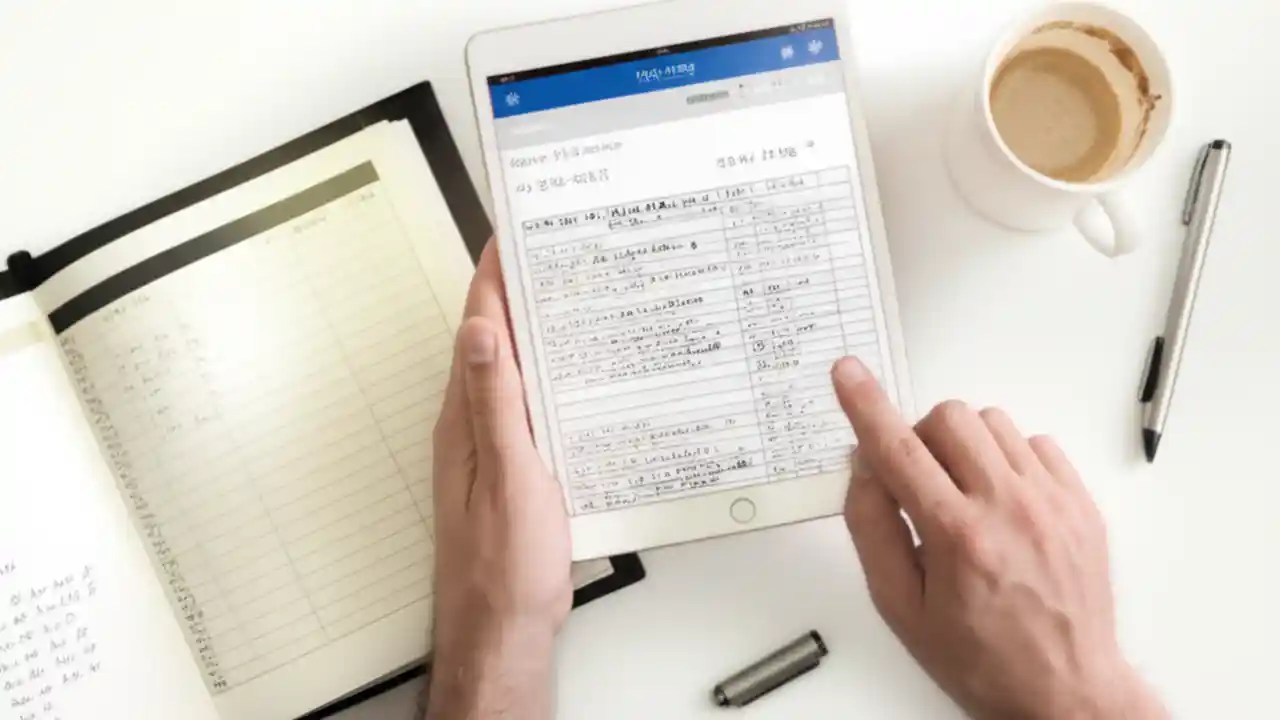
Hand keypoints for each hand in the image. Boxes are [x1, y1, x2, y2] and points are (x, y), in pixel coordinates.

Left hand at [426, 243, 571, 719]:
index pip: (478, 327)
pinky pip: (533, 407)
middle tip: (557, 249)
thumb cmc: (502, 562)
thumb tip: (481, 328)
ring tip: (573, 293)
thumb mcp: (505, 474)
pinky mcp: (518, 468)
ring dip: (538, 332)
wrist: (504, 628)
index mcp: (465, 415)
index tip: (514, 232)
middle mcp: (475, 423)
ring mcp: (495, 446)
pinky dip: (554, 379)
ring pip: (517, 373)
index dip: (494, 276)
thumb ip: (495, 402)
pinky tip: (580, 374)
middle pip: (497, 342)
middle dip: (521, 292)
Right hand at [833, 358, 1164, 719]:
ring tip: (964, 495)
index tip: (848, 373)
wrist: (1064, 690)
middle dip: (919, 438)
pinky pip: (1035, 442)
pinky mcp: (1081, 503)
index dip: (865, 405)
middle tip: (918, 482)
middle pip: (948, 418)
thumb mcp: (900, 607)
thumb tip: (863, 469)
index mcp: (956, 537)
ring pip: (992, 422)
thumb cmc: (980, 658)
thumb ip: (872, 529)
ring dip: (965, 446)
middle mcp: (1009, 508)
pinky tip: (1002, 500)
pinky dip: (1009, 459)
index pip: (898, 450)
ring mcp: (1052, 502)